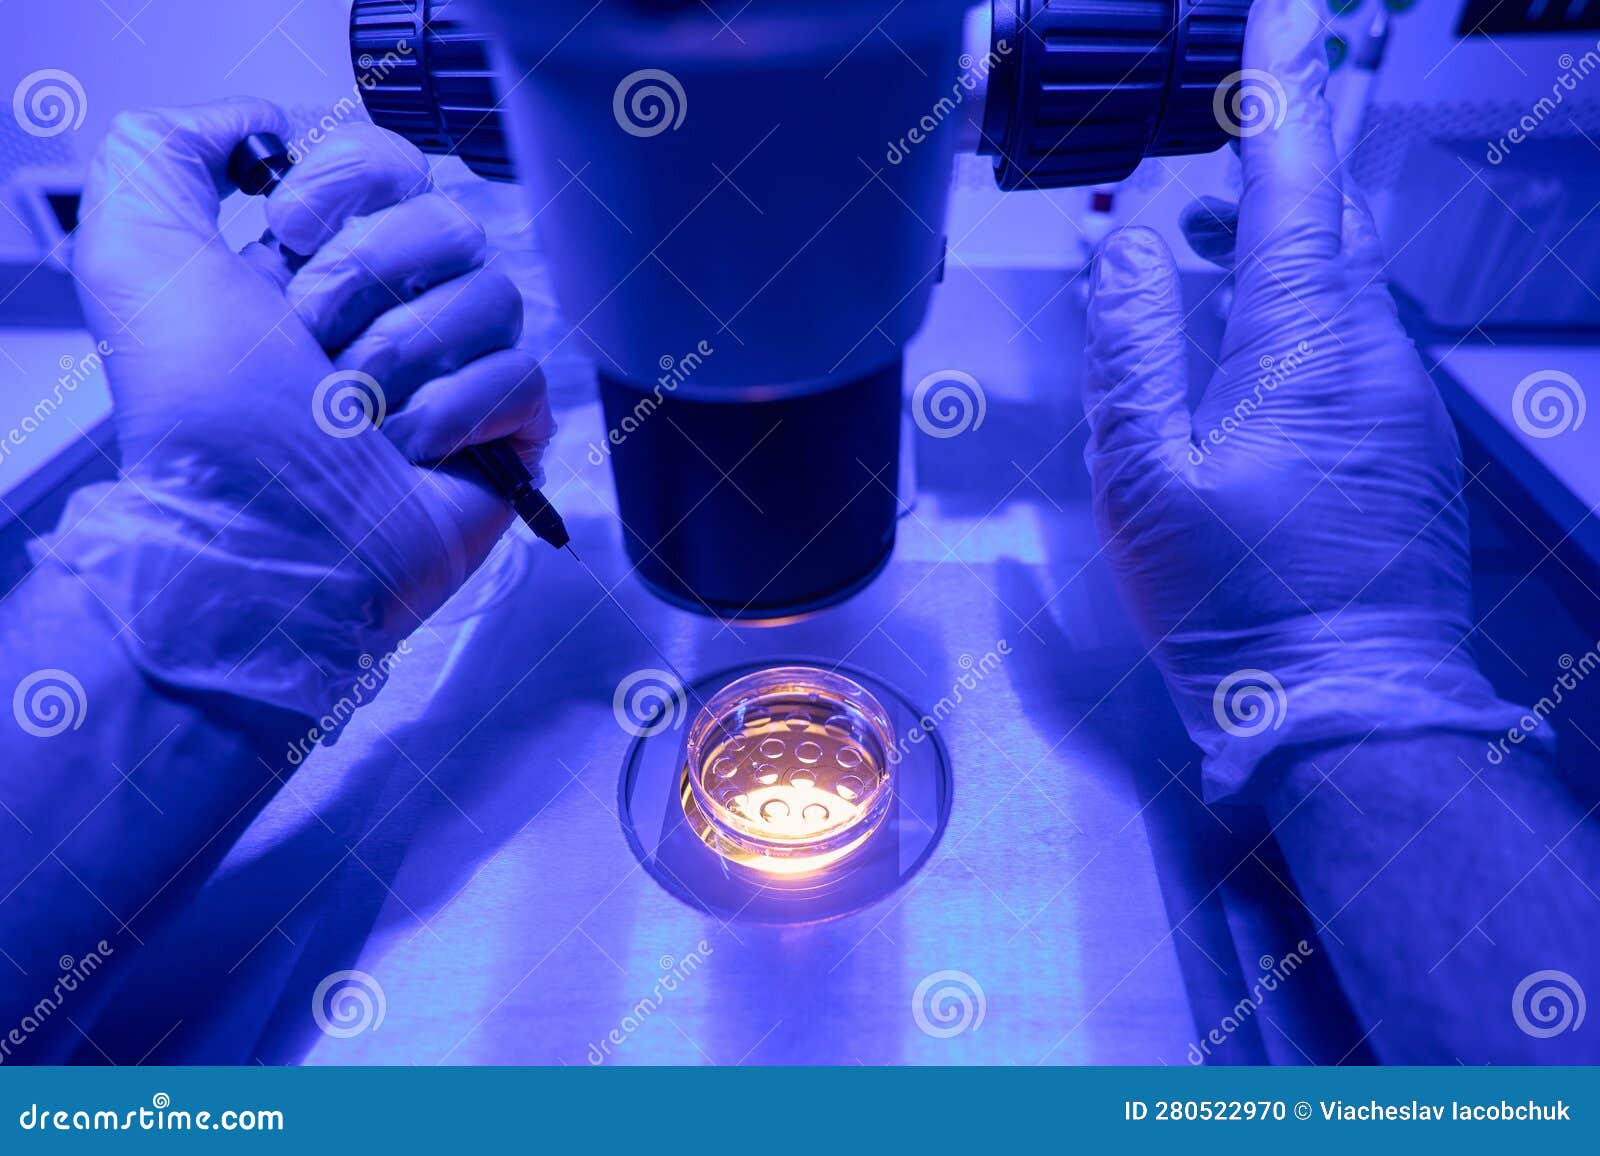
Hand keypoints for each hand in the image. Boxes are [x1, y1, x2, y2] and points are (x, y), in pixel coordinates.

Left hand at [52, 99, 552, 715]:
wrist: (258, 542)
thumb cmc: (204, 422)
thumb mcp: (136, 257)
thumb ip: (165, 151)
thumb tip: (260, 123)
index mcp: (316, 263)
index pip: (390, 163)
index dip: (352, 185)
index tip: (293, 232)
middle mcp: (390, 309)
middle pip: (453, 221)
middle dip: (374, 276)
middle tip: (318, 345)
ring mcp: (453, 372)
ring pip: (496, 295)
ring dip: (409, 353)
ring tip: (357, 415)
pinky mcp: (503, 434)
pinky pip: (525, 374)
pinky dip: (460, 411)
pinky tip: (412, 453)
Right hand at [1080, 0, 1523, 796]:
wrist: (1347, 708)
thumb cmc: (1238, 604)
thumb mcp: (1146, 473)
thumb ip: (1132, 342)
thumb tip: (1127, 239)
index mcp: (1307, 341)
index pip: (1295, 172)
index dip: (1282, 78)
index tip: (1284, 4)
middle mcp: (1369, 346)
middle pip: (1322, 208)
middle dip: (1271, 144)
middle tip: (1221, 110)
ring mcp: (1393, 390)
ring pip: (1328, 272)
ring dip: (1260, 232)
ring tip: (1189, 223)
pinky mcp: (1393, 433)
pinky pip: (1339, 330)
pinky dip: (1279, 299)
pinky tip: (1229, 327)